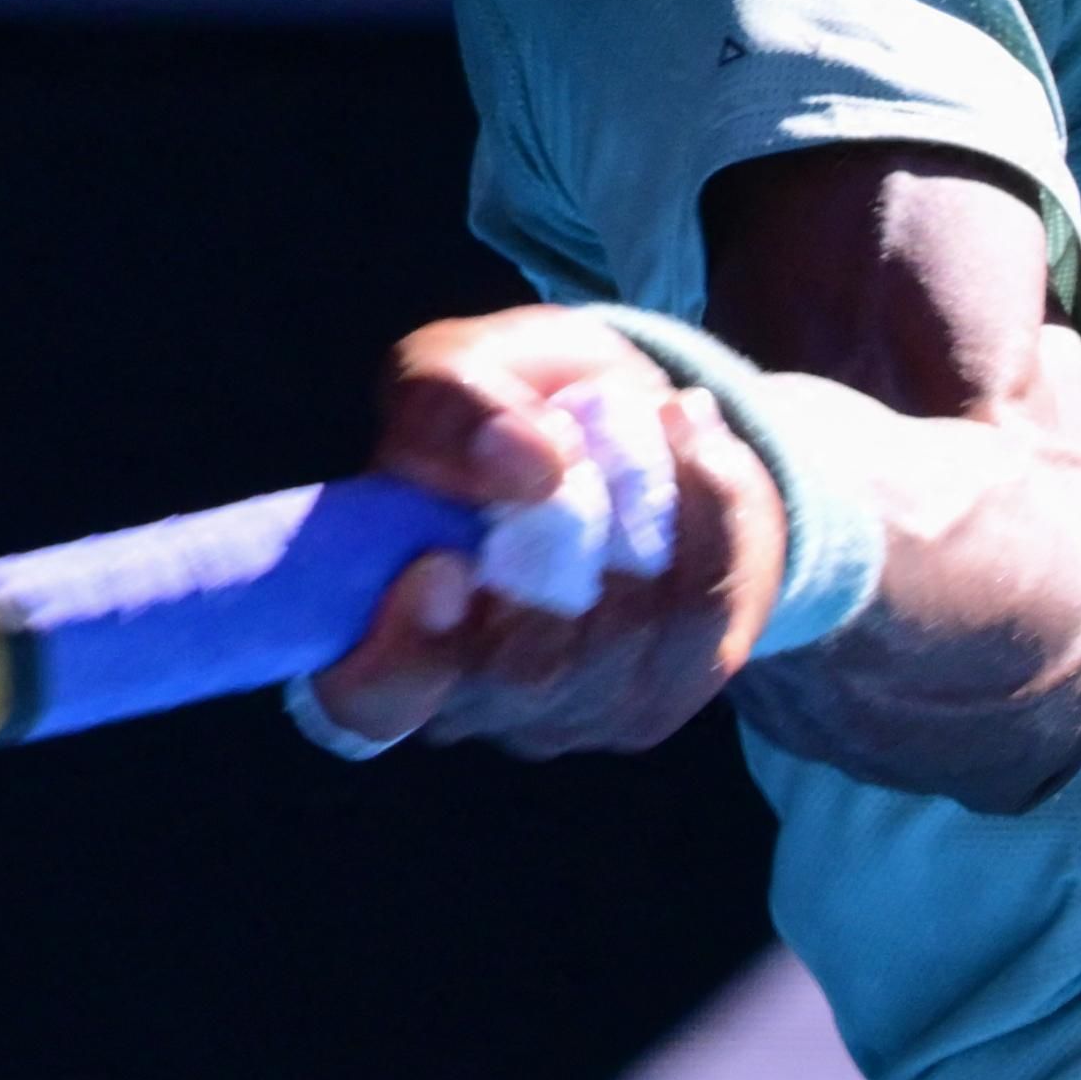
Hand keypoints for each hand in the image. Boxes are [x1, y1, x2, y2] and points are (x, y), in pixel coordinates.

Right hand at [306, 308, 782, 758]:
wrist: (630, 422)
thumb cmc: (505, 408)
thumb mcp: (451, 370)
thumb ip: (449, 406)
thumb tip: (524, 465)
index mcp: (380, 630)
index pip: (369, 700)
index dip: (404, 657)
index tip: (442, 567)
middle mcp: (470, 698)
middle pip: (519, 674)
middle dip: (558, 547)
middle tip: (572, 445)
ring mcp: (573, 709)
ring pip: (621, 640)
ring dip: (641, 508)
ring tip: (646, 418)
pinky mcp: (667, 688)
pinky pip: (703, 613)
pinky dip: (710, 507)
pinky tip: (697, 438)